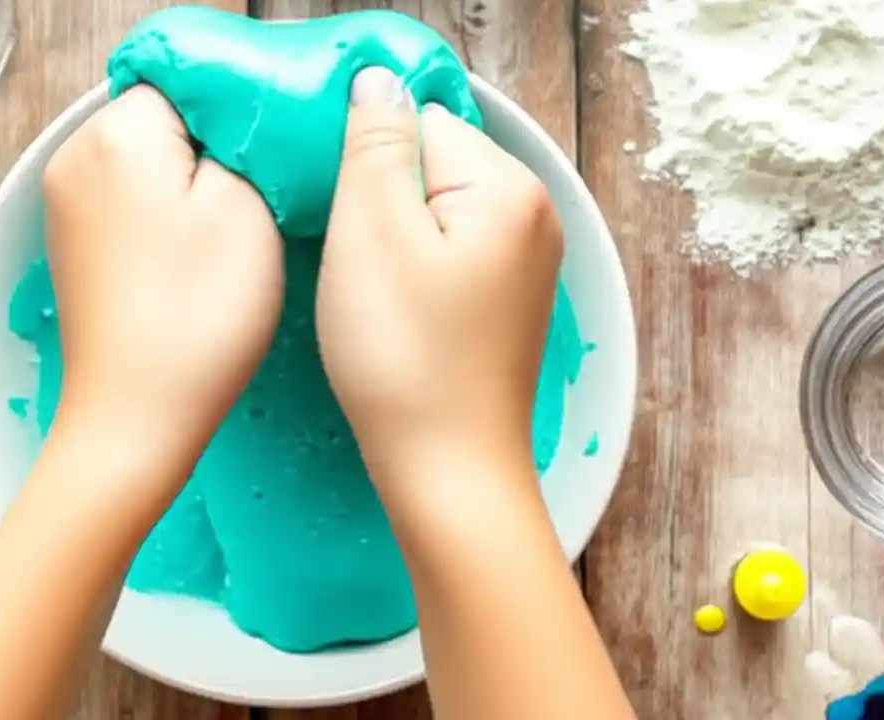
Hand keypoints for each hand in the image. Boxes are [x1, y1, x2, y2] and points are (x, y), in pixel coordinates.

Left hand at [43, 86, 282, 466]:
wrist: (137, 416)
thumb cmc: (198, 313)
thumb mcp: (247, 207)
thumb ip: (243, 140)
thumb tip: (239, 119)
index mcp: (115, 133)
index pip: (191, 81)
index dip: (240, 116)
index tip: (268, 165)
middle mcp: (75, 156)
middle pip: (165, 118)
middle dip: (214, 151)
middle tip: (254, 206)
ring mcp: (66, 204)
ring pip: (150, 163)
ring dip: (192, 188)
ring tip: (225, 241)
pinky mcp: (76, 245)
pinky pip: (131, 202)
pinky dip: (166, 220)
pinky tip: (192, 262)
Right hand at [318, 67, 562, 484]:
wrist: (447, 474)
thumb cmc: (404, 358)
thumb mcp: (370, 233)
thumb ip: (373, 144)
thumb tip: (378, 82)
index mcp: (508, 188)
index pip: (417, 126)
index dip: (367, 170)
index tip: (349, 227)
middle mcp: (534, 217)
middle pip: (430, 169)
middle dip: (382, 207)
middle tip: (360, 270)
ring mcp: (526, 265)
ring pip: (434, 217)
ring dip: (393, 246)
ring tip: (377, 301)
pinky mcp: (506, 306)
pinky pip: (448, 259)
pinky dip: (414, 278)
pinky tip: (399, 321)